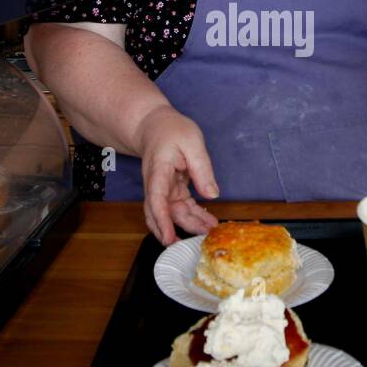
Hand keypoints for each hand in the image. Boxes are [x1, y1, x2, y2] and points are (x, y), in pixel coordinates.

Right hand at [134, 105, 219, 244]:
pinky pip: (180, 208)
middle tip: (199, 240)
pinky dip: (192, 216)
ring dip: (189, 225)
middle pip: (163, 212)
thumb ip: (202, 168)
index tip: (169, 238)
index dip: (162, 220)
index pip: (157, 199)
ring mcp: (163, 189)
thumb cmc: (171, 130)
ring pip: (172, 213)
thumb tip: (212, 195)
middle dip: (178, 229)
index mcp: (158, 170)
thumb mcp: (192, 142)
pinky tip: (206, 222)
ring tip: (209, 231)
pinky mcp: (171, 190)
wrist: (154, 126)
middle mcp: (156, 184)